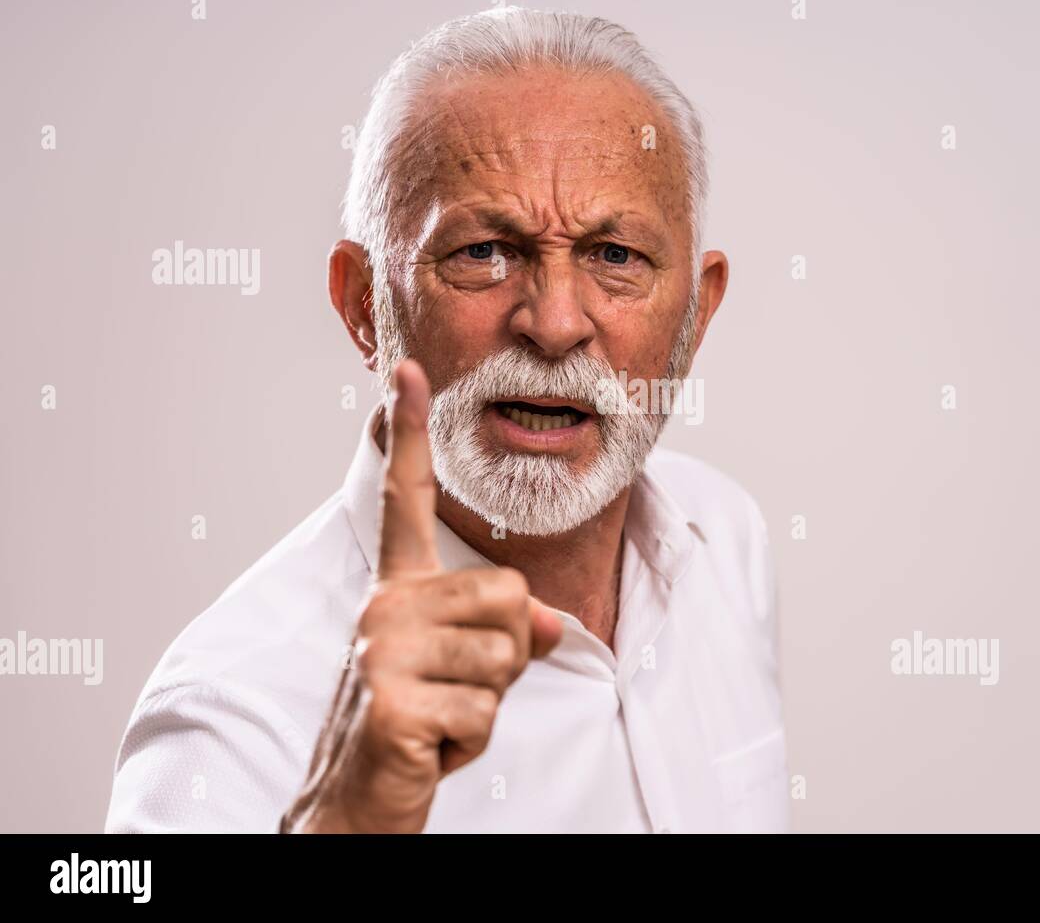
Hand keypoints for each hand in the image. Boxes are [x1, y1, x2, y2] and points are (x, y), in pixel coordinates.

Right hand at [281, 359, 562, 832]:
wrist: (356, 800)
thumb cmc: (413, 727)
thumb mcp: (467, 671)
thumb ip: (505, 633)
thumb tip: (552, 625)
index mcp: (399, 589)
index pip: (407, 499)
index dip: (411, 433)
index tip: (408, 370)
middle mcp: (385, 605)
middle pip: (508, 595)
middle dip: (505, 656)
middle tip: (457, 690)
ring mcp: (382, 650)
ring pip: (505, 653)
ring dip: (489, 703)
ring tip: (441, 718)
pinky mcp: (391, 700)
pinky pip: (485, 709)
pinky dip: (472, 741)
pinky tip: (432, 746)